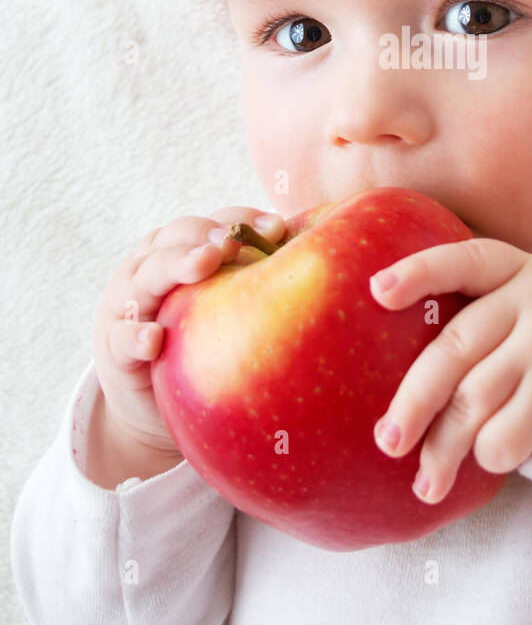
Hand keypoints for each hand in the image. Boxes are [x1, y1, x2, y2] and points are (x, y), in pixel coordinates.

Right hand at [93, 205, 286, 454]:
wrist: (153, 405)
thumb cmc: (203, 344)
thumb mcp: (226, 309)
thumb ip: (257, 285)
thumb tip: (325, 266)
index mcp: (183, 251)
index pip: (213, 224)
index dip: (242, 220)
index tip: (278, 227)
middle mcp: (153, 268)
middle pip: (176, 238)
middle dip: (207, 236)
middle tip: (233, 242)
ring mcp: (128, 305)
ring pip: (146, 276)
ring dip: (176, 265)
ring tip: (204, 264)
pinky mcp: (113, 349)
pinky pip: (122, 338)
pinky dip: (137, 335)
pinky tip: (155, 339)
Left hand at [369, 239, 531, 503]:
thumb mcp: (522, 299)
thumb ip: (474, 314)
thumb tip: (392, 368)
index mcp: (511, 270)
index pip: (461, 262)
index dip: (418, 274)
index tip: (377, 291)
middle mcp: (531, 303)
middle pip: (455, 348)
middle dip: (414, 400)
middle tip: (387, 443)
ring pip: (478, 399)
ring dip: (444, 448)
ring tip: (425, 484)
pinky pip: (513, 431)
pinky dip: (493, 452)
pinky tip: (486, 462)